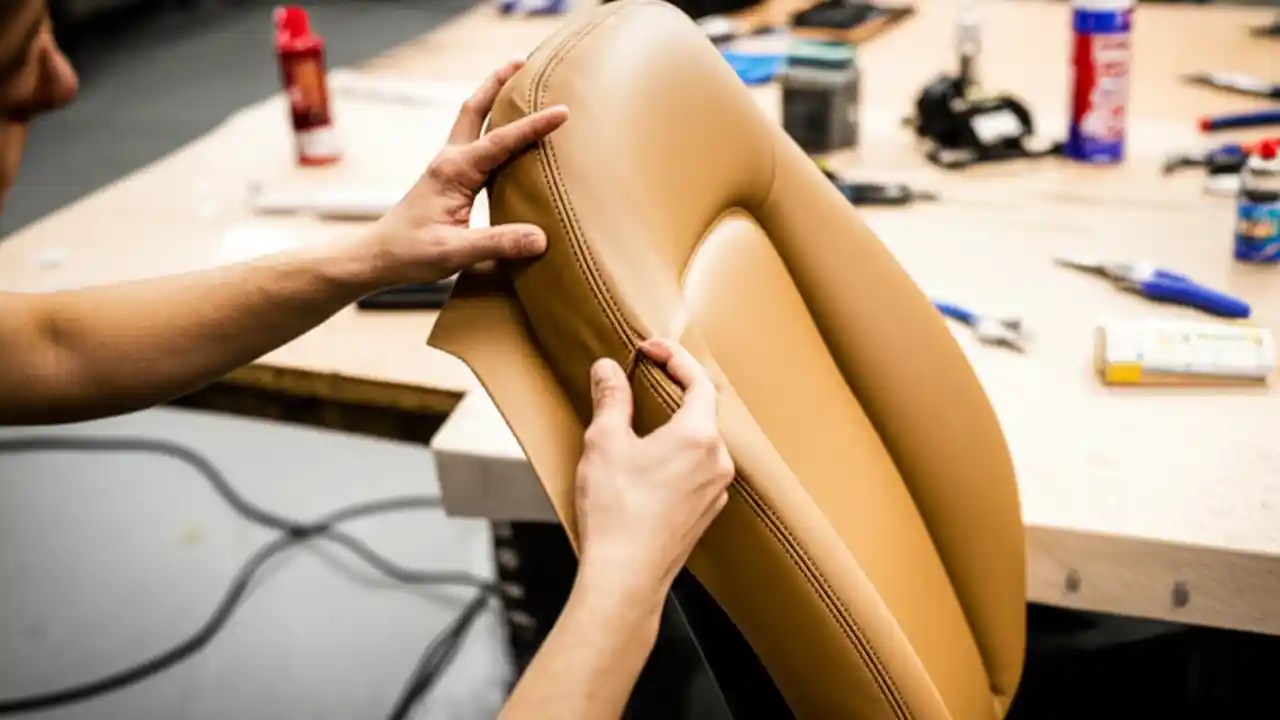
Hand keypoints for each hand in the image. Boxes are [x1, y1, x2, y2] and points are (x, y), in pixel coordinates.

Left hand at [364, 60, 568, 285]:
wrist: (378, 257)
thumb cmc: (411, 254)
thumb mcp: (454, 253)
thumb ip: (497, 243)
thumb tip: (540, 237)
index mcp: (454, 172)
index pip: (500, 141)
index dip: (532, 126)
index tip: (562, 111)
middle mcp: (450, 160)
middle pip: (475, 108)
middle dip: (498, 82)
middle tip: (524, 60)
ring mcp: (448, 166)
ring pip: (472, 120)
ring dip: (493, 98)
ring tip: (519, 83)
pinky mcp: (449, 178)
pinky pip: (475, 141)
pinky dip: (491, 125)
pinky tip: (506, 132)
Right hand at [574, 339, 734, 604]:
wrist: (626, 577)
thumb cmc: (616, 512)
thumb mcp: (605, 443)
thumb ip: (611, 399)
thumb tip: (608, 370)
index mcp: (698, 437)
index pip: (697, 381)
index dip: (674, 357)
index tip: (650, 349)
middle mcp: (717, 461)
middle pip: (702, 410)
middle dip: (675, 388)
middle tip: (647, 374)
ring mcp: (715, 490)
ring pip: (701, 442)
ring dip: (675, 423)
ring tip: (644, 418)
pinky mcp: (705, 513)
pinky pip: (697, 470)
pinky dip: (676, 455)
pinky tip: (648, 462)